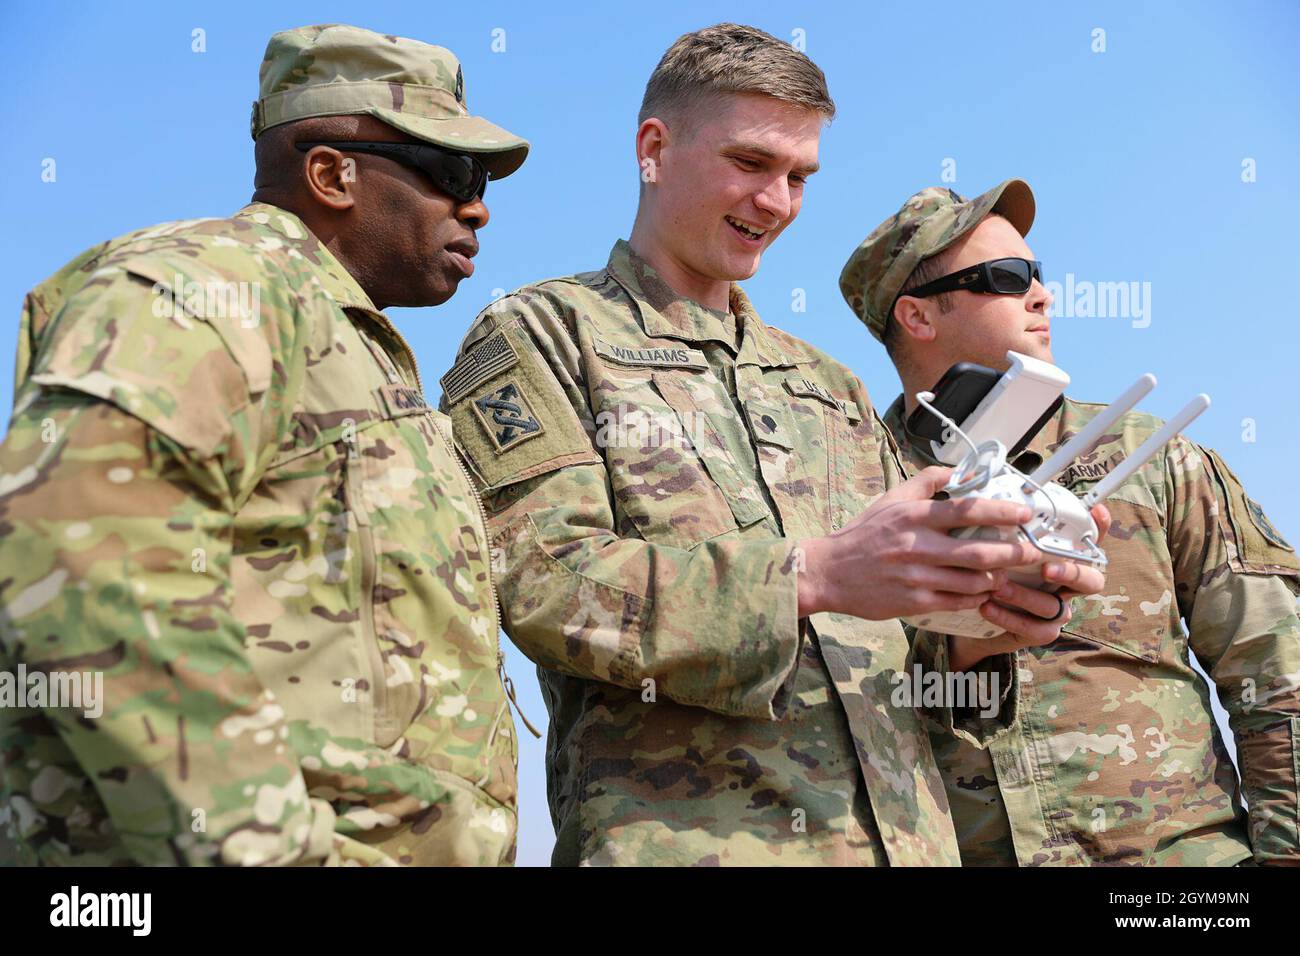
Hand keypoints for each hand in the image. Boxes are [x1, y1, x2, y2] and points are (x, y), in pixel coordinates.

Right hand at [798, 466, 1043, 619]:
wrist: (830, 572)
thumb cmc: (863, 535)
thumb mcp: (890, 499)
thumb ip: (925, 482)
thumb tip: (956, 469)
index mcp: (915, 516)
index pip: (967, 509)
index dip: (1002, 510)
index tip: (1025, 512)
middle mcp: (919, 546)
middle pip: (981, 551)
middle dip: (1014, 552)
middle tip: (1033, 551)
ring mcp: (918, 577)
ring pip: (974, 580)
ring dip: (997, 578)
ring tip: (1007, 574)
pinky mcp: (916, 602)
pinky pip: (959, 601)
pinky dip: (977, 596)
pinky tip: (984, 591)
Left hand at [950, 504, 1110, 670]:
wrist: (975, 618)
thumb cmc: (994, 574)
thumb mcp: (997, 549)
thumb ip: (1004, 531)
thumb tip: (994, 500)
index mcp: (1062, 561)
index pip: (1091, 543)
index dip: (1100, 528)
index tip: (1096, 510)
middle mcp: (1067, 586)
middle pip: (1091, 581)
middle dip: (1072, 573)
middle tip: (1047, 568)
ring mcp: (1057, 611)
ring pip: (1053, 606)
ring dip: (1025, 595)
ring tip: (998, 587)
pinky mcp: (1042, 632)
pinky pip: (1035, 628)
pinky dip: (1008, 616)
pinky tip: (986, 607)